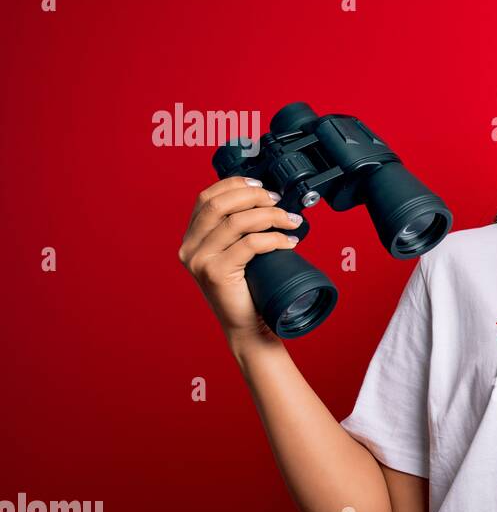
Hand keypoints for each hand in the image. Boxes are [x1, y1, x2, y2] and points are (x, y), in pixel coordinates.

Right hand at [178, 176, 303, 350]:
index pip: (207, 198)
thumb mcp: (237, 252)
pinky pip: (250, 244)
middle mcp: (189, 248)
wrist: (249, 327)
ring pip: (237, 222)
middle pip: (220, 204)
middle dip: (254, 196)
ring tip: (292, 221)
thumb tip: (268, 199)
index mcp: (192, 238)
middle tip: (279, 202)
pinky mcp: (216, 273)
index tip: (261, 185)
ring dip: (271, 216)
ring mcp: (200, 261)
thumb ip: (238, 230)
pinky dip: (274, 238)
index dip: (234, 185)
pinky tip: (289, 240)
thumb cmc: (249, 289)